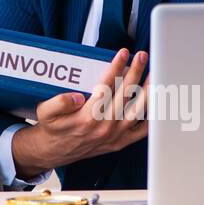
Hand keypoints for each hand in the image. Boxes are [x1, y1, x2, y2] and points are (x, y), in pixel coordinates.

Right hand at [11, 47, 149, 177]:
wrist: (56, 151)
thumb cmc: (53, 128)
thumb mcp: (46, 112)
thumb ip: (59, 102)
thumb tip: (76, 96)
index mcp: (87, 117)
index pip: (106, 86)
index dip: (116, 67)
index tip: (124, 53)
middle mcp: (104, 126)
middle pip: (125, 94)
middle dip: (135, 71)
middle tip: (142, 55)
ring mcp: (115, 135)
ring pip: (138, 110)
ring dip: (148, 90)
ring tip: (154, 73)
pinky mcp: (121, 142)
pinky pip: (143, 130)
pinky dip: (153, 116)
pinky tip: (157, 101)